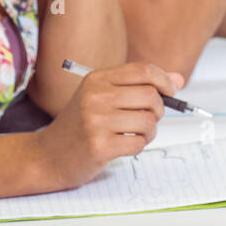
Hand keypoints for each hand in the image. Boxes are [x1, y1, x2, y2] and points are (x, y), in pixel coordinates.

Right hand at [33, 63, 185, 188]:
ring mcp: (96, 121)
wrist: (48, 155)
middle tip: (148, 118)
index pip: (143, 70)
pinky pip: (139, 142)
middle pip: (150, 95)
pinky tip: (123, 145)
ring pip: (148, 121)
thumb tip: (178, 79)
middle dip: (158, 110)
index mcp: (97, 79)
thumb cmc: (80, 125)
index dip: (164, 80)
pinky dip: (138, 145)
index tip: (171, 91)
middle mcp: (95, 96)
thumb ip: (139, 86)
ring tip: (134, 133)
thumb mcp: (103, 96)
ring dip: (149, 131)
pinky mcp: (99, 146)